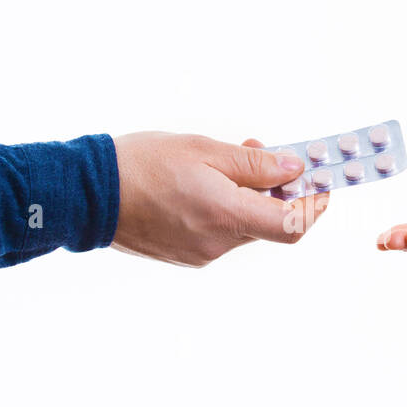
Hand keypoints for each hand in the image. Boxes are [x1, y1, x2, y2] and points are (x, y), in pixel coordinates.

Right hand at [112, 132, 327, 266]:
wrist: (85, 194)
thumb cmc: (141, 164)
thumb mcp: (203, 150)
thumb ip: (254, 164)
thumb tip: (295, 171)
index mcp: (225, 216)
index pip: (292, 225)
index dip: (314, 206)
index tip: (321, 183)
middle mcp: (217, 244)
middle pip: (268, 224)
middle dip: (277, 191)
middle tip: (266, 153)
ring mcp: (200, 254)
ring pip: (243, 226)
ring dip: (248, 197)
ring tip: (228, 160)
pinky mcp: (184, 255)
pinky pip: (219, 233)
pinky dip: (225, 209)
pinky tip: (206, 183)